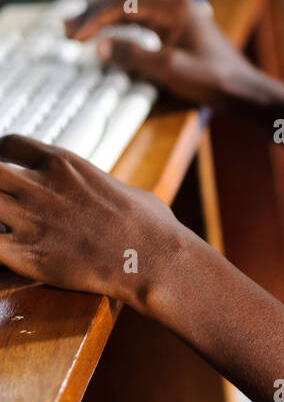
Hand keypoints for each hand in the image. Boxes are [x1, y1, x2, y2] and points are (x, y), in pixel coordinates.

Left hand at [0, 134, 189, 304]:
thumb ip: (101, 187)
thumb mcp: (125, 189)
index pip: (12, 143)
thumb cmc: (150, 226)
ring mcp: (29, 219)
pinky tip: (4, 251)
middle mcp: (40, 186)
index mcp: (64, 164)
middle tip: (2, 197)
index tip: (4, 165)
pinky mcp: (25, 254)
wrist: (152, 258)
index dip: (3, 155)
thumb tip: (108, 194)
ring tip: (5, 223)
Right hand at [64, 0, 265, 111]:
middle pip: (124, 1)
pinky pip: (140, 21)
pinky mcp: (176, 29)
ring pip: (130, 10)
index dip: (94, 18)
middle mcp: (175, 6)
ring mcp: (176, 17)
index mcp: (175, 8)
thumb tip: (99, 47)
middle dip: (93, 14)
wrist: (244, 91)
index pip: (124, 3)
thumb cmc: (214, 80)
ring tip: (76, 31)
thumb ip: (134, 56)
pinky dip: (118, 27)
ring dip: (103, 19)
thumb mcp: (171, 70)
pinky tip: (104, 36)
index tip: (74, 36)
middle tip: (66, 30)